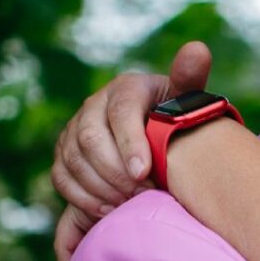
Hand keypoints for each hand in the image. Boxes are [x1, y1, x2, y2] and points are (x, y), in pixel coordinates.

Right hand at [51, 40, 211, 260]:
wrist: (157, 137)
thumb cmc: (175, 118)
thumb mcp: (186, 99)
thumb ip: (190, 78)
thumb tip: (197, 49)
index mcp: (125, 89)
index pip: (121, 112)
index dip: (130, 143)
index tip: (144, 172)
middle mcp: (94, 106)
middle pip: (91, 140)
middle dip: (115, 173)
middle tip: (142, 195)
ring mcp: (74, 131)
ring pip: (74, 160)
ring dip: (101, 188)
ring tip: (129, 204)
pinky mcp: (64, 155)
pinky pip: (62, 178)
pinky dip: (83, 197)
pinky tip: (109, 210)